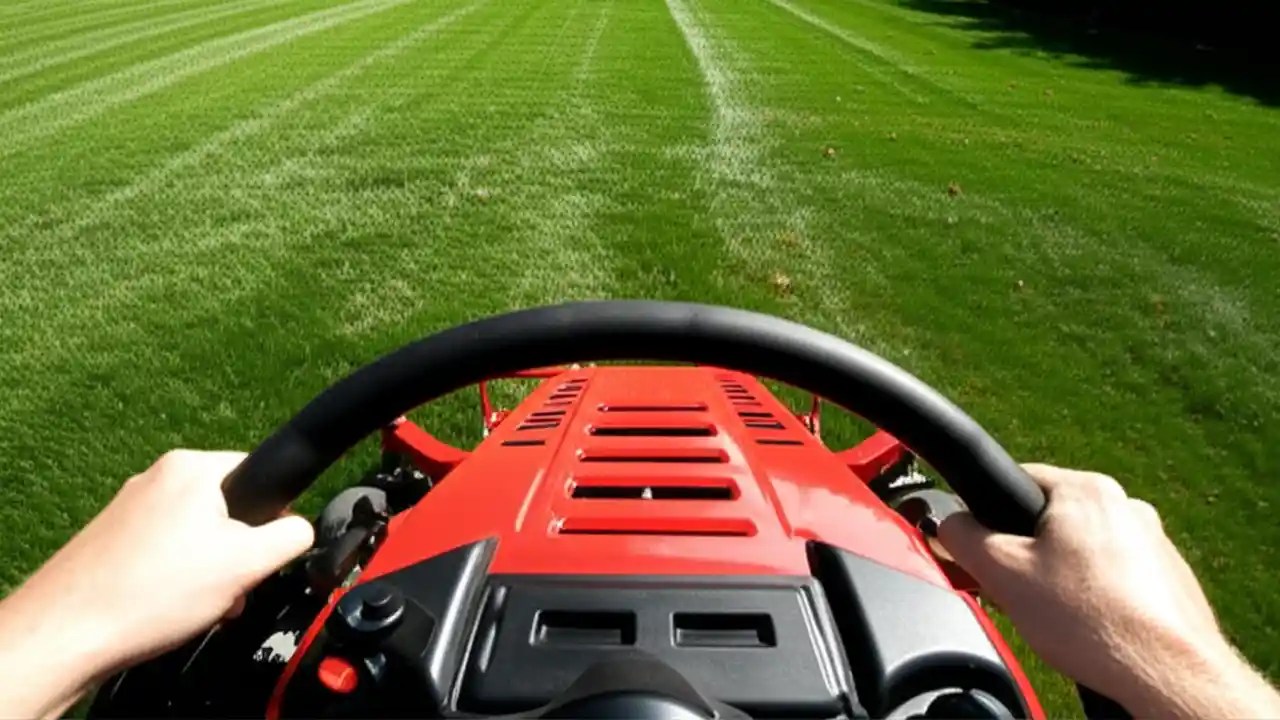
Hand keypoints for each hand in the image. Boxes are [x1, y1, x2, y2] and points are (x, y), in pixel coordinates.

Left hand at [0, 450, 313, 717]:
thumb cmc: (151, 592)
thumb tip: (303, 529)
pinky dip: (176, 578)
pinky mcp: (112, 539)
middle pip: (227, 509)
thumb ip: (292, 537)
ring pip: (196, 534)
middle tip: (231, 587)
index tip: (263, 553)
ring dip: (209, 570)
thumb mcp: (248, 563)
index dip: (273, 517)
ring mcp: (130, 508)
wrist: (68, 631)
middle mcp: (157, 478)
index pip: (259, 473)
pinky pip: (164, 551)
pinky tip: (168, 607)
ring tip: (197, 604)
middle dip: (237, 553)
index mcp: (192, 468)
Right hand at [938, 463, 1279, 718]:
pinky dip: (1096, 598)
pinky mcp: (1168, 578)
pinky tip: (1088, 626)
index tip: (982, 550)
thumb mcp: (1001, 572)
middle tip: (1015, 592)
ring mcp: (1154, 542)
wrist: (1164, 672)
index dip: (988, 518)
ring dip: (1060, 578)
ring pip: (1082, 551)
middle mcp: (1126, 506)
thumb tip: (947, 524)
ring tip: (1055, 616)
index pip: (1016, 480)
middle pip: (1049, 521)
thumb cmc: (1091, 620)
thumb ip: (962, 536)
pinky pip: (1115, 577)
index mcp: (1086, 490)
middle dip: (1025, 556)